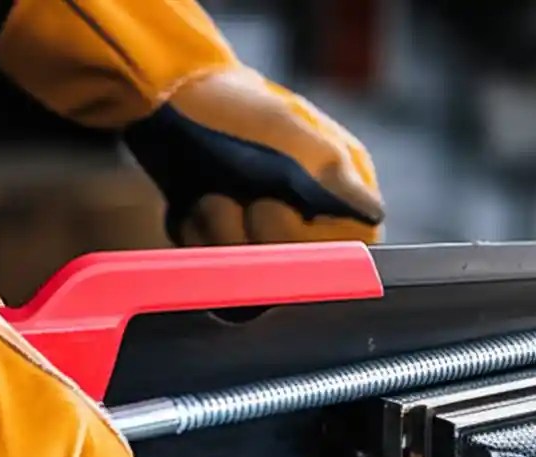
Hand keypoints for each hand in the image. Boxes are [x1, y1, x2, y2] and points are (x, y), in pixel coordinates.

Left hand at [0, 0, 384, 245]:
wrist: (162, 100)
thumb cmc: (231, 110)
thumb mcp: (290, 136)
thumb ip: (335, 178)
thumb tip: (373, 213)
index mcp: (343, 189)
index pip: (345, 253)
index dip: (300, 241)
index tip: (266, 205)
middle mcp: (312, 215)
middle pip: (292, 272)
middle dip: (247, 233)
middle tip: (230, 190)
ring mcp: (267, 231)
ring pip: (251, 277)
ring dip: (216, 234)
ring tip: (207, 192)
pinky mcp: (229, 241)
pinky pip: (219, 271)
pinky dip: (197, 238)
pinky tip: (192, 204)